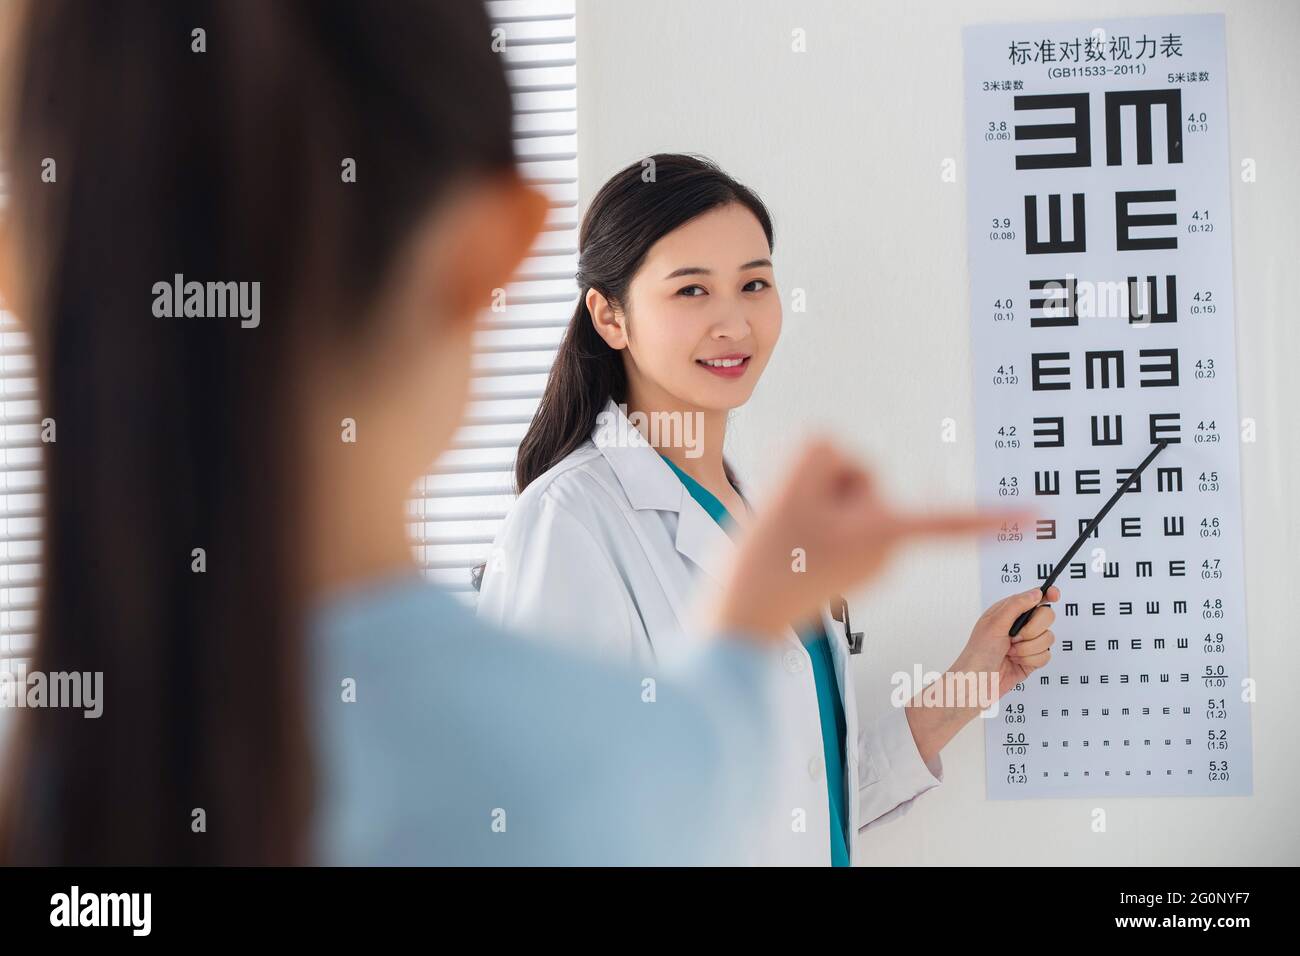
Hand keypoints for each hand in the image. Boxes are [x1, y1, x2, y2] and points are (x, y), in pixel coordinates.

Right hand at [709, 437, 1026, 641]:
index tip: (1040, 517)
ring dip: (813, 500)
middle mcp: (882, 552)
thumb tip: (836, 454)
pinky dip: (807, 517)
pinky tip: (783, 539)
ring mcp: (862, 560)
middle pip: (862, 476)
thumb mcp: (786, 487)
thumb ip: (821, 450)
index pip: (950, 521)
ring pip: (844, 494)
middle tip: (793, 516)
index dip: (995, 515)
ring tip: (784, 532)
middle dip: (829, 482)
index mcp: (882, 537)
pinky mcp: (842, 564)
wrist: (736, 624)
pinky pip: (832, 517)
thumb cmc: (761, 568)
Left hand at [951, 586, 1059, 698]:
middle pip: (1046, 617)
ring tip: (1010, 652)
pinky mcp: (1032, 660)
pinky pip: (1046, 656)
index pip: (1034, 598)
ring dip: (1028, 648)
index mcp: (1008, 612)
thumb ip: (1016, 605)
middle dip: (1032, 630)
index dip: (1047, 595)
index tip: (1054, 596)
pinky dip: (1030, 660)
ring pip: (1048, 638)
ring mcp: (1027, 643)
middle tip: (1014, 637)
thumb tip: (1036, 593)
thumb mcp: (994, 623)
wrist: (977, 682)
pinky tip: (1016, 662)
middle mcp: (1019, 626)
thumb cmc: (978, 652)